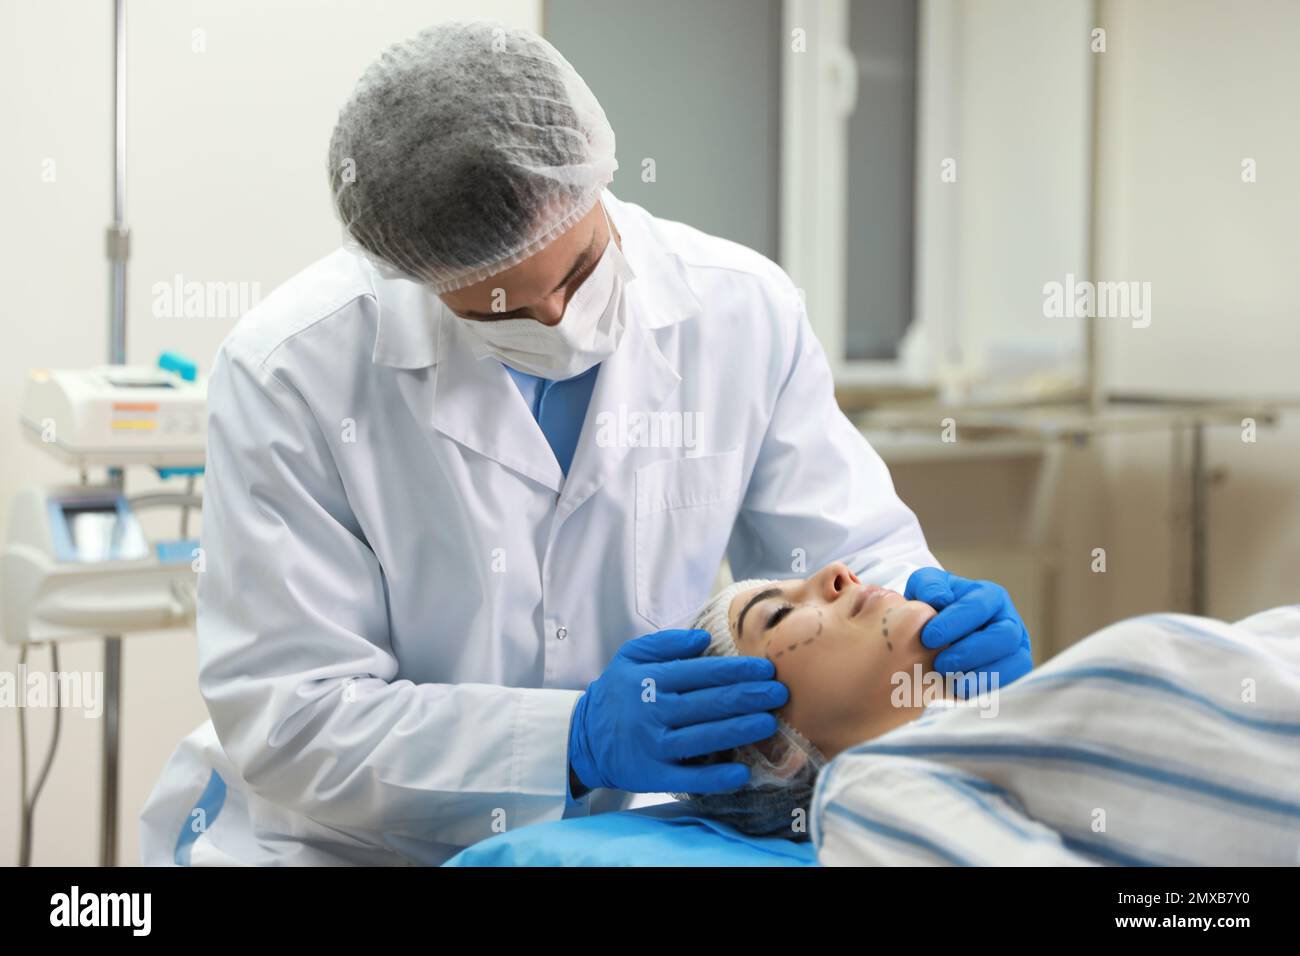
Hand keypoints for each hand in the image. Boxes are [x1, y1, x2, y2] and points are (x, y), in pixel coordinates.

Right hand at [568, 629, 788, 793]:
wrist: (584, 738)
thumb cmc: (617, 693)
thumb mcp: (630, 656)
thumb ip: (666, 643)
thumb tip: (703, 638)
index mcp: (650, 679)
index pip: (702, 673)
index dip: (738, 670)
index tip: (766, 668)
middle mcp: (653, 711)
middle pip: (710, 703)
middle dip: (750, 696)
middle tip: (780, 693)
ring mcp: (653, 745)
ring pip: (705, 736)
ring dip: (741, 729)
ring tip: (769, 722)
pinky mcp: (652, 775)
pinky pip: (689, 777)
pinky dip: (716, 776)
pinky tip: (742, 773)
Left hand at [904, 568, 1032, 696]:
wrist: (934, 636)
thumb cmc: (931, 608)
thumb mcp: (924, 587)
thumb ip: (929, 585)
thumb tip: (941, 599)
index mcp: (989, 596)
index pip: (979, 606)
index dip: (954, 623)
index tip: (927, 638)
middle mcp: (1008, 620)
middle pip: (1005, 635)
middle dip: (971, 651)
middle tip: (941, 663)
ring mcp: (1016, 648)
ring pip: (1016, 661)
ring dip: (984, 674)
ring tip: (954, 683)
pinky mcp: (1013, 672)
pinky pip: (1013, 683)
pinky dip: (989, 688)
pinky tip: (963, 692)